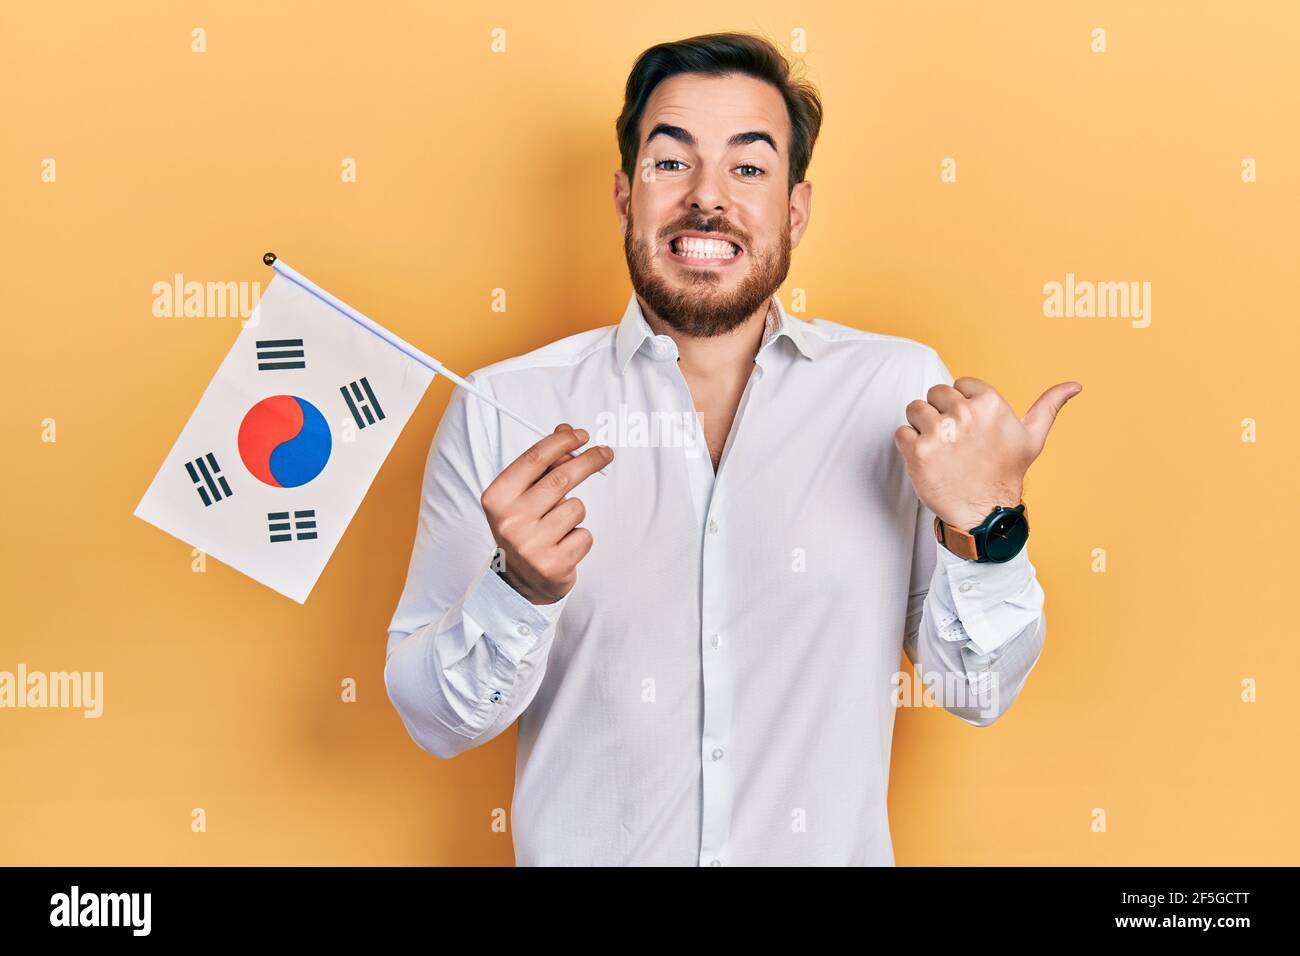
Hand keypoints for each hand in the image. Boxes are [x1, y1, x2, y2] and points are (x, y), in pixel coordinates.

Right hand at [480, 423, 613, 603]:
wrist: (521, 581)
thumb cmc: (525, 528)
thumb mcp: (524, 495)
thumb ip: (544, 463)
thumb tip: (566, 430)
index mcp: (497, 498)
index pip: (534, 459)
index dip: (562, 442)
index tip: (582, 435)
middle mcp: (510, 521)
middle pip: (561, 478)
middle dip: (588, 461)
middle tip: (604, 453)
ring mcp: (530, 545)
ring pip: (576, 507)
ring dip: (576, 511)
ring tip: (560, 525)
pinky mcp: (552, 565)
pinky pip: (584, 535)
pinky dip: (580, 537)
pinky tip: (564, 545)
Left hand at [893, 377, 1081, 529]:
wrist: (985, 512)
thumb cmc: (1005, 473)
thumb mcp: (1032, 438)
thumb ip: (1049, 406)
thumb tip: (1075, 385)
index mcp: (990, 403)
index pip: (959, 384)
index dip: (961, 405)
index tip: (969, 428)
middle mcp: (965, 413)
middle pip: (934, 393)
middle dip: (940, 413)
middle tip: (954, 441)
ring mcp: (940, 432)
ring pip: (915, 409)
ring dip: (921, 428)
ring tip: (940, 450)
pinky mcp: (918, 450)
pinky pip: (901, 432)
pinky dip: (908, 446)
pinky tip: (928, 461)